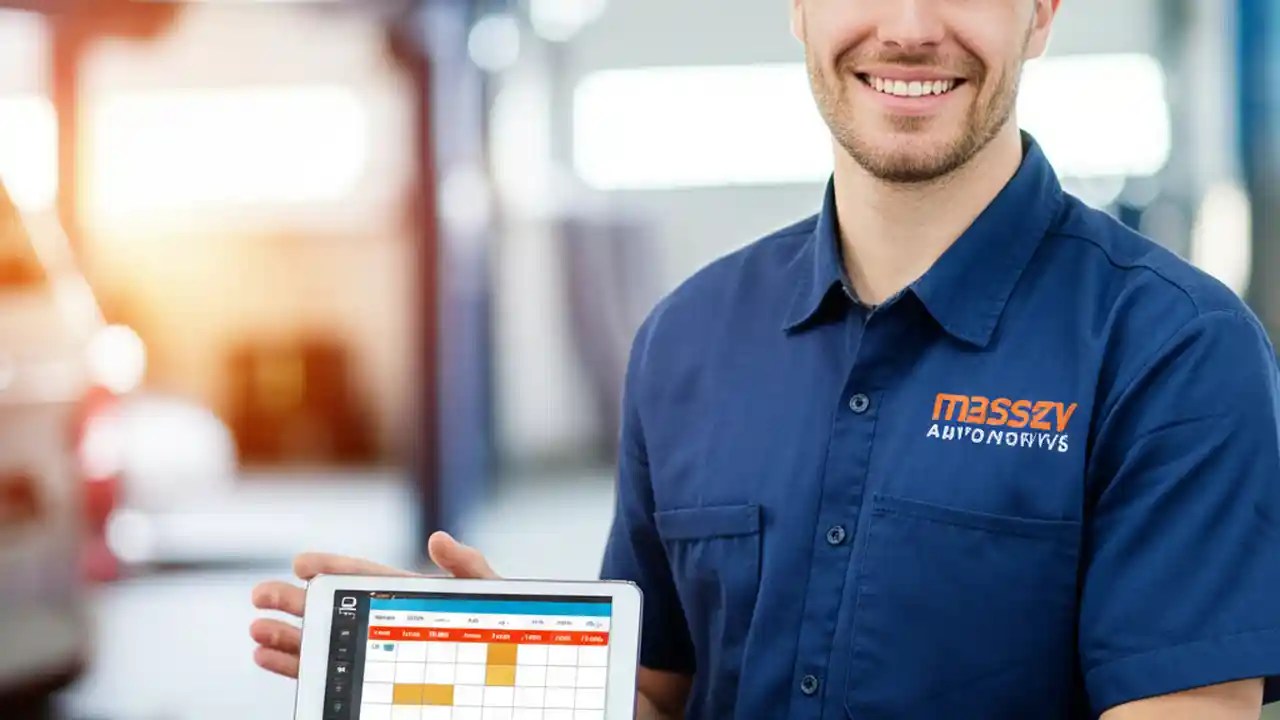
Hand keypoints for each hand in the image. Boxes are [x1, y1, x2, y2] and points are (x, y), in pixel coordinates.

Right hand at [249, 531, 498, 677]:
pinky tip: (266, 658)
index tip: (301, 563)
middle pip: (330, 606)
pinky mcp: (367, 682)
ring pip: (321, 641)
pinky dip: (294, 665)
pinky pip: (326, 672)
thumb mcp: (487, 591)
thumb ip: (466, 564)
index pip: (362, 575)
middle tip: (260, 594)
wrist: (509, 673)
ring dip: (286, 635)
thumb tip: (438, 538)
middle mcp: (379, 620)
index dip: (332, 567)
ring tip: (256, 630)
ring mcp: (370, 651)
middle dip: (294, 601)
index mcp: (406, 592)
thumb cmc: (500, 626)